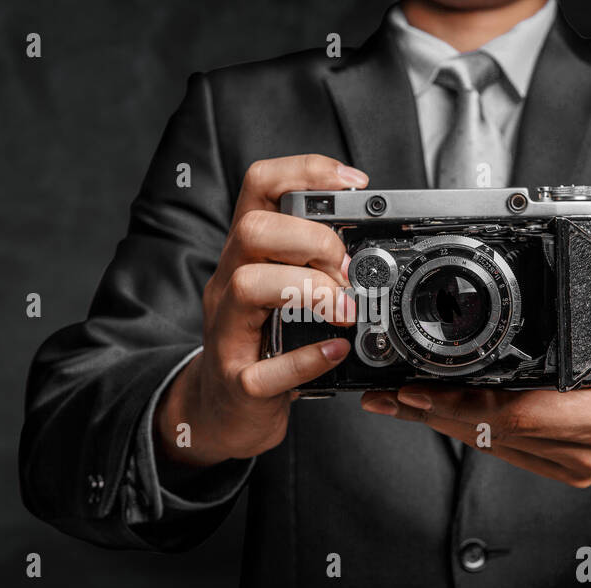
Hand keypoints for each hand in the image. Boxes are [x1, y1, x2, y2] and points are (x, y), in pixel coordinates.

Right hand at [157, 154, 369, 466]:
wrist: (222, 412)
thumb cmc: (260, 344)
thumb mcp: (280, 290)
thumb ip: (313, 261)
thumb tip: (368, 240)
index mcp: (244, 255)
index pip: (258, 187)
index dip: (305, 171)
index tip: (354, 183)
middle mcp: (229, 285)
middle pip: (251, 230)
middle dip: (310, 239)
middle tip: (346, 268)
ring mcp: (227, 333)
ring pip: (247, 284)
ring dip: (309, 289)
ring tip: (345, 308)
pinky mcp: (239, 383)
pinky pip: (266, 369)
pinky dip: (307, 360)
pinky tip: (335, 351)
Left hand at [359, 296, 590, 485]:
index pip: (520, 416)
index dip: (465, 405)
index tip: (422, 388)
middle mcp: (583, 450)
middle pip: (493, 434)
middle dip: (436, 413)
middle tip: (390, 393)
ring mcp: (568, 464)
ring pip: (490, 444)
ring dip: (440, 422)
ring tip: (394, 399)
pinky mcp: (555, 466)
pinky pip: (499, 447)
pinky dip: (461, 427)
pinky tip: (428, 411)